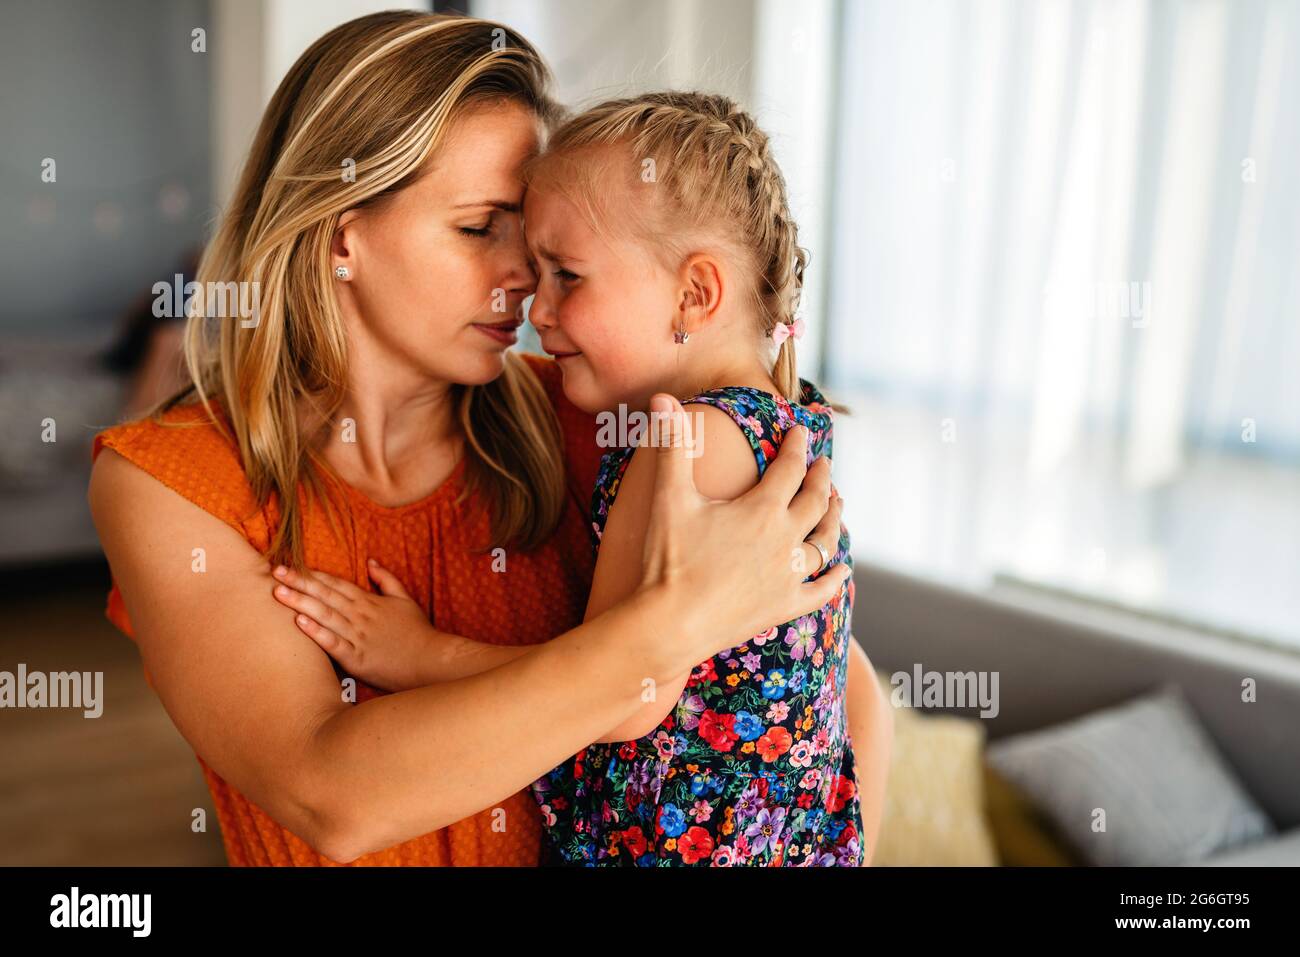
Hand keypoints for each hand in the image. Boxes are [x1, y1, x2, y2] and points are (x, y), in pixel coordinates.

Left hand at [270, 559, 452, 691]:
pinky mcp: (357, 659)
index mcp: (369, 602)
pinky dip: (317, 632)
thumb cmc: (418, 632)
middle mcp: (360, 616)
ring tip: (278, 593)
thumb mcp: (405, 600)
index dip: (311, 574)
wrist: (431, 661)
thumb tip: (370, 562)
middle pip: (325, 595)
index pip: (335, 584)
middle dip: (298, 583)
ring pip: (324, 615)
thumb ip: (387, 579)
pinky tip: (300, 622)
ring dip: (300, 603)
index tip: (289, 565)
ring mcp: (358, 637)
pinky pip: (334, 643)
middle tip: (274, 572)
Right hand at [636, 393, 851, 671]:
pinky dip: (835, 579)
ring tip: (837, 505)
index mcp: (761, 509)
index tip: (801, 431)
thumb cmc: (668, 559)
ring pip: (824, 543)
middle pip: (814, 502)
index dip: (797, 447)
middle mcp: (784, 540)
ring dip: (833, 520)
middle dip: (821, 479)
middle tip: (825, 464)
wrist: (671, 624)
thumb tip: (662, 397)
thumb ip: (671, 444)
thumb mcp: (668, 497)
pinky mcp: (785, 607)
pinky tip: (843, 570)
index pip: (789, 469)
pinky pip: (821, 591)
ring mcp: (788, 577)